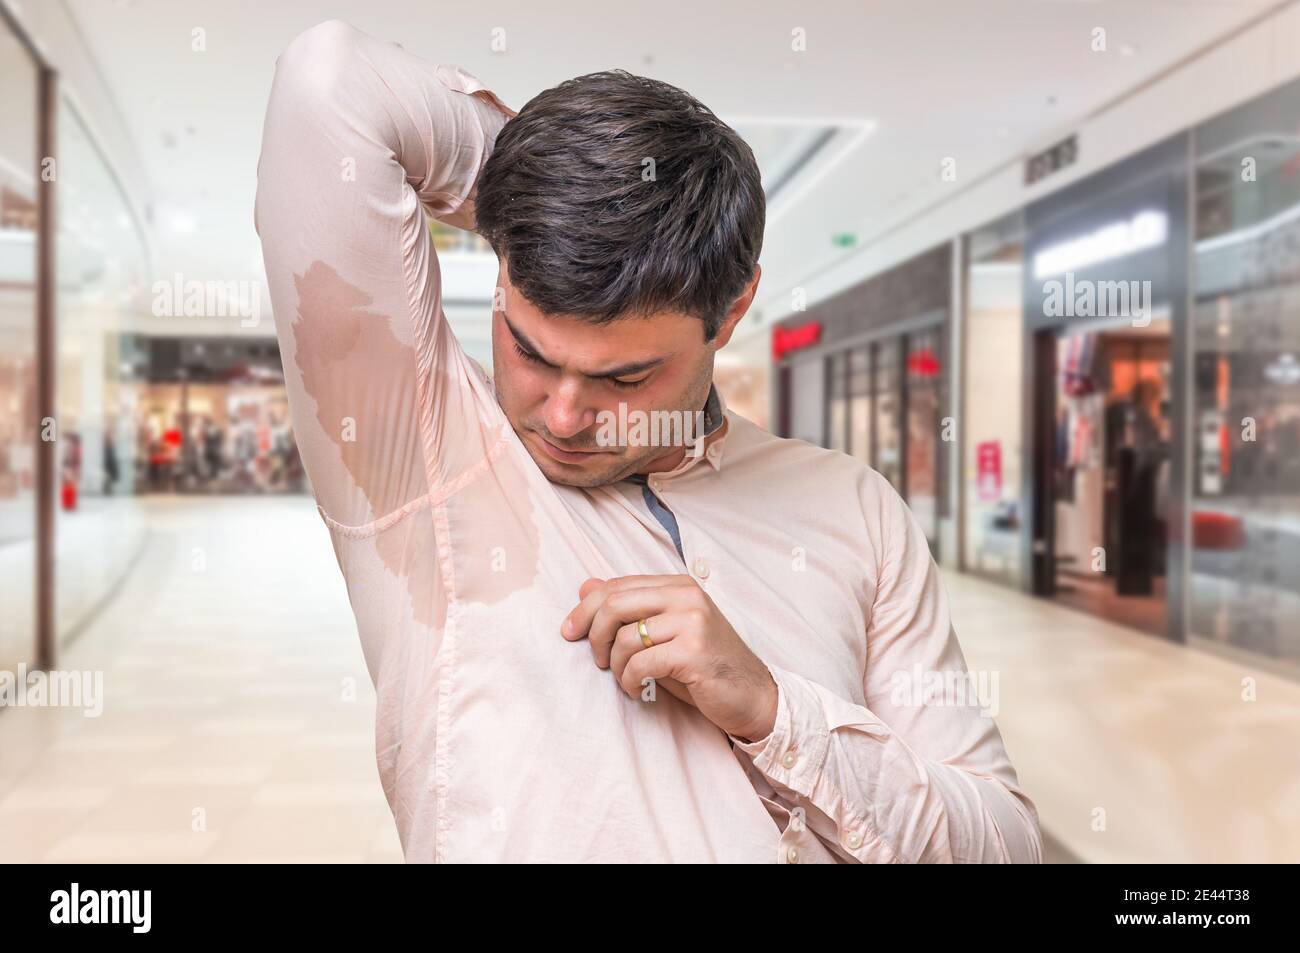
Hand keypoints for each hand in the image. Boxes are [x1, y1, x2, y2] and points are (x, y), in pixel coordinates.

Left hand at [561, 574, 777, 742]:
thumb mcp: (663, 632)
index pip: (617, 586)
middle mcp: (686, 596)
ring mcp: (692, 621)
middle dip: (594, 636)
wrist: (753, 696)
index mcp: (678, 585)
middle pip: (615, 604)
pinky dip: (631, 681)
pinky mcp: (694, 651)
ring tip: (628, 679)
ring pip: (625, 638)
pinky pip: (641, 663)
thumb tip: (585, 586)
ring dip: (617, 666)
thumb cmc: (704, 666)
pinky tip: (640, 690)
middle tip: (598, 661)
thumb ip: (629, 608)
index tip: (569, 632)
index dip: (585, 609)